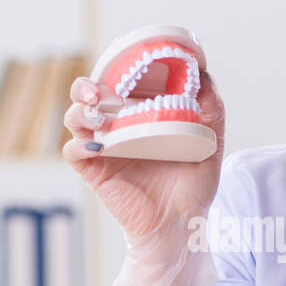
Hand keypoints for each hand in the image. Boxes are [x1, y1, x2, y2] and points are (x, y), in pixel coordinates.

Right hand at [62, 70, 226, 285]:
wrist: (183, 226)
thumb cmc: (194, 186)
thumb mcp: (211, 143)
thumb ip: (211, 109)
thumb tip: (204, 74)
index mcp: (140, 115)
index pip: (119, 81)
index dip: (116, 67)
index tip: (127, 60)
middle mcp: (117, 128)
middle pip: (86, 95)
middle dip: (85, 86)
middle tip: (98, 89)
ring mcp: (103, 149)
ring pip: (75, 118)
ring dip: (80, 111)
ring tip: (98, 115)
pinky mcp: (94, 172)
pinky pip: (73, 152)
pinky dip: (79, 145)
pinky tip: (97, 146)